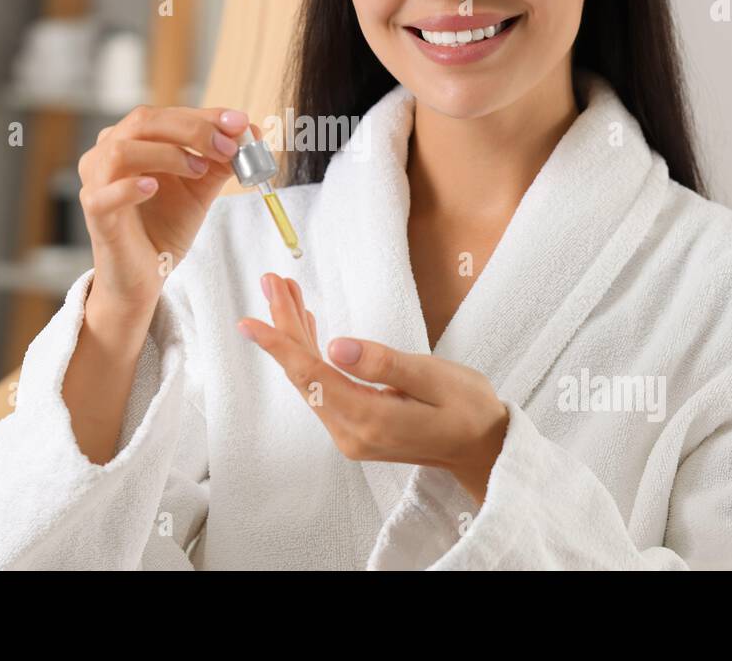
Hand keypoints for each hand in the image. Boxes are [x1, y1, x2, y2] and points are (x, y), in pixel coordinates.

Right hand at [77, 104, 263, 314]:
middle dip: (191, 130)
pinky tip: (153, 187)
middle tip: (227, 147)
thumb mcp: (200, 187)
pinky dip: (129, 187)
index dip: (204, 116)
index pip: (166, 114)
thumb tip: (249, 132)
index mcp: (131, 140)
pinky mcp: (95, 214)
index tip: (240, 124)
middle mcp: (107, 154)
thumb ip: (220, 160)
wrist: (145, 274)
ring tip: (199, 170)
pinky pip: (104, 194)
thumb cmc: (165, 225)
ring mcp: (96, 182)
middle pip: (143, 121)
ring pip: (122, 150)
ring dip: (167, 154)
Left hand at [237, 272, 509, 506]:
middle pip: (305, 374)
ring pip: (311, 379)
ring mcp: (351, 434)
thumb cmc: (467, 408)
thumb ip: (384, 364)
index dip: (279, 345)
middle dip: (284, 327)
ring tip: (285, 293)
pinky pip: (323, 387)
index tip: (249, 321)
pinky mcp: (355, 429)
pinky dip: (312, 353)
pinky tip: (307, 326)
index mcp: (369, 419)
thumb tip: (335, 346)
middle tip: (272, 282)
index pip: (312, 376)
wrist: (482, 449)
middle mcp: (351, 432)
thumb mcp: (434, 378)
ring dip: (296, 336)